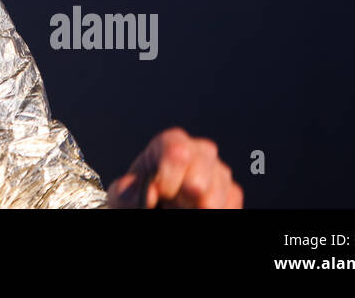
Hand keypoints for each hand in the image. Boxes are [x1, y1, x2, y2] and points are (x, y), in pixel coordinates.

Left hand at [107, 127, 242, 208]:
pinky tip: (197, 210)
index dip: (169, 174)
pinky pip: (231, 202)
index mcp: (171, 143)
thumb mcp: (123, 195)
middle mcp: (200, 151)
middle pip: (202, 171)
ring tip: (182, 208)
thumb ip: (127, 192)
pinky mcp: (231, 192)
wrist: (155, 205)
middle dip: (186, 194)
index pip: (178, 149)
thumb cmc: (137, 196)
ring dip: (199, 207)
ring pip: (219, 190)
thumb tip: (149, 192)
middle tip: (172, 203)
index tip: (161, 191)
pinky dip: (216, 211)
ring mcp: (219, 171)